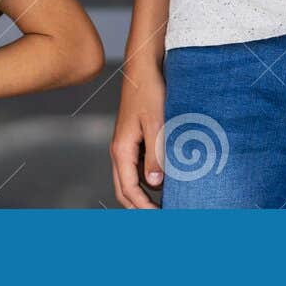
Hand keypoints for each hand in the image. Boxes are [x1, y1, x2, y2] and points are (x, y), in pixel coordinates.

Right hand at [110, 64, 165, 208]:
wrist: (143, 66)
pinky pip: (138, 167)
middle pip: (125, 190)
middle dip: (141, 209)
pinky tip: (166, 183)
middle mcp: (120, 150)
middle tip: (163, 220)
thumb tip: (154, 185)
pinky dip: (148, 181)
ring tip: (166, 206)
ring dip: (144, 196)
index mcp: (121, 149)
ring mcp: (126, 145)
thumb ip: (155, 156)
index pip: (129, 190)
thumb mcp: (156, 124)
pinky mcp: (135, 139)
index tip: (163, 219)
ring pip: (131, 180)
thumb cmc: (149, 91)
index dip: (144, 209)